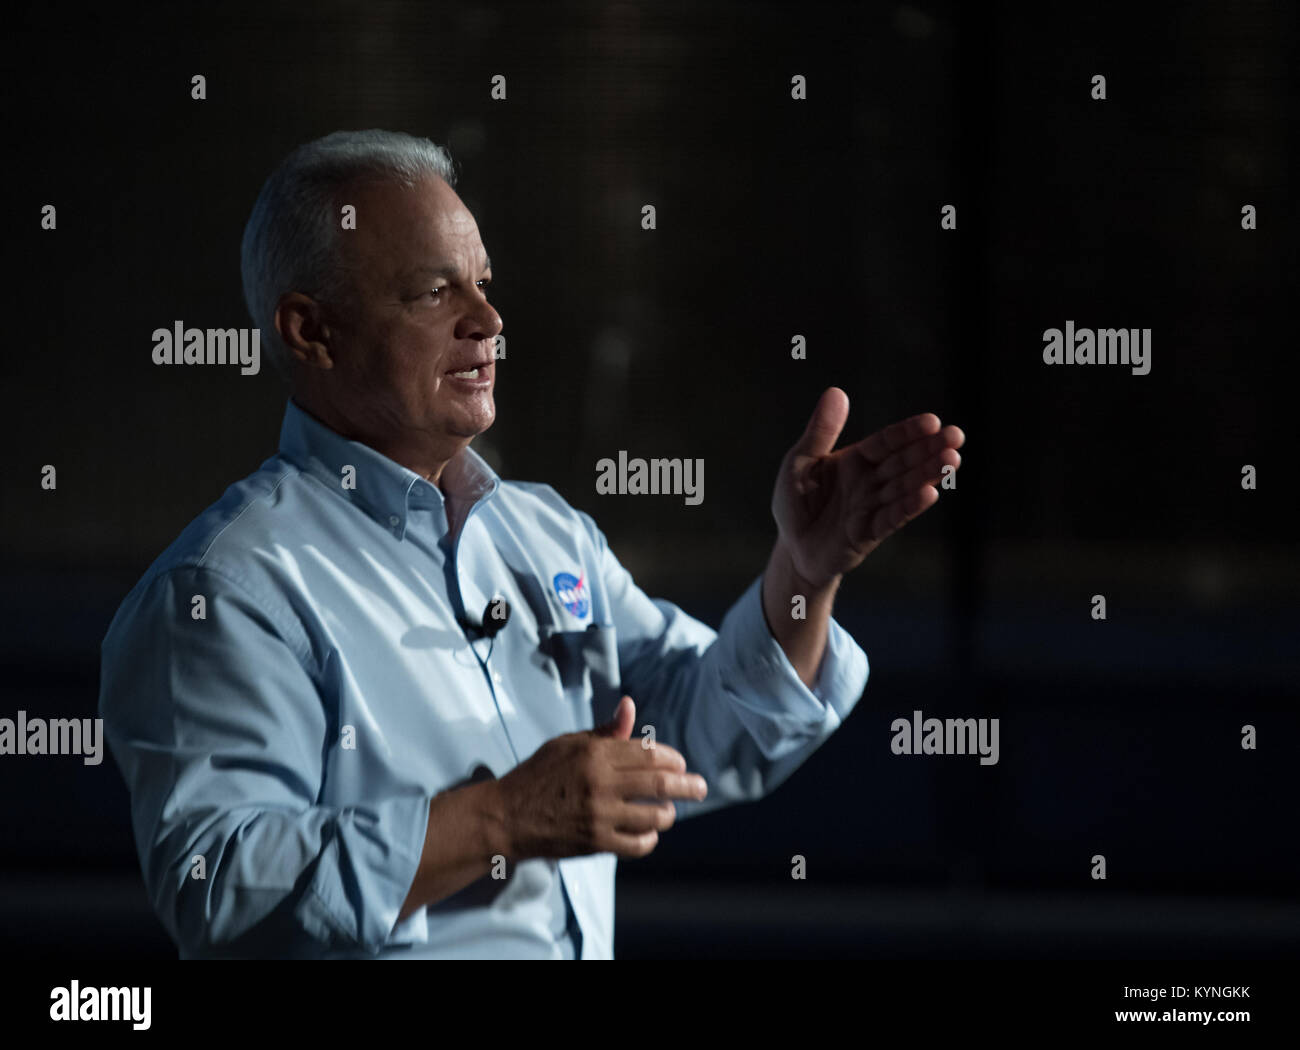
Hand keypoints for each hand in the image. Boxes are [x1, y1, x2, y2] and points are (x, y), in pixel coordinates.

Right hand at [495, 696, 707, 860]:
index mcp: (595, 753)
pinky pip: (637, 844)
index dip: (672, 759)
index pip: (649, 753)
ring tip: (669, 811)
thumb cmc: (540, 774)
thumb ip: (605, 731)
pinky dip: (650, 839)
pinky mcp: (595, 842)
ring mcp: (599, 814)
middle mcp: (600, 782)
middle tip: (701, 788)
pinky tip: (650, 833)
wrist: (507, 816)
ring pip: (654, 816)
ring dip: (668, 814)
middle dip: (689, 785)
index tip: (680, 764)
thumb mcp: (569, 743)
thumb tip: (630, 705)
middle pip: (660, 783)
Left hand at [772, 387, 964, 588]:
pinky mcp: (868, 533)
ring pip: (904, 487)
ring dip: (928, 474)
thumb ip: (820, 431)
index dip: (908, 432)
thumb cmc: (796, 503)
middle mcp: (870, 481)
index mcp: (857, 460)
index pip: (887, 442)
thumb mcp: (800, 461)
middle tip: (956, 436)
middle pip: (903, 462)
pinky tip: (930, 493)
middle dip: (930, 449)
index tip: (933, 421)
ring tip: (952, 460)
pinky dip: (909, 506)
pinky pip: (891, 518)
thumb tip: (836, 391)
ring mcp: (872, 507)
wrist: (791, 549)